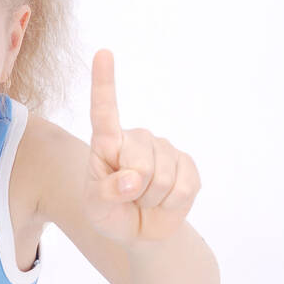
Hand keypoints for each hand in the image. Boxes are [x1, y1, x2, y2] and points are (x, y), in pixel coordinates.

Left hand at [86, 49, 200, 246]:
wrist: (140, 230)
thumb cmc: (110, 213)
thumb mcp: (96, 209)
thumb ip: (106, 193)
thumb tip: (132, 180)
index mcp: (107, 143)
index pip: (104, 111)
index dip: (104, 83)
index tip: (103, 53)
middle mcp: (136, 139)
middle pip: (140, 164)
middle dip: (135, 191)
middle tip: (129, 199)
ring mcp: (164, 149)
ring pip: (163, 178)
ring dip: (152, 200)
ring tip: (144, 200)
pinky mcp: (187, 164)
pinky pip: (183, 188)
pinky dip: (172, 204)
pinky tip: (164, 201)